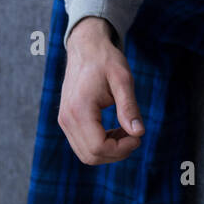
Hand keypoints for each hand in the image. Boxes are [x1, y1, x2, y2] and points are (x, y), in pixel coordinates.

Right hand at [58, 17, 144, 164]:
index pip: (98, 147)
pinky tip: (117, 130)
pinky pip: (83, 145)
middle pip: (91, 156)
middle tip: (135, 136)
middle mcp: (67, 119)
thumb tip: (139, 133)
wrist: (86, 47)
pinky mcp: (67, 121)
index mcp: (79, 109)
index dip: (122, 149)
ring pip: (86, 154)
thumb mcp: (123, 79)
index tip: (138, 137)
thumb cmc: (105, 60)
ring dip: (110, 150)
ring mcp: (64, 121)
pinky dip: (101, 145)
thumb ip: (129, 107)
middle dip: (117, 153)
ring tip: (127, 131)